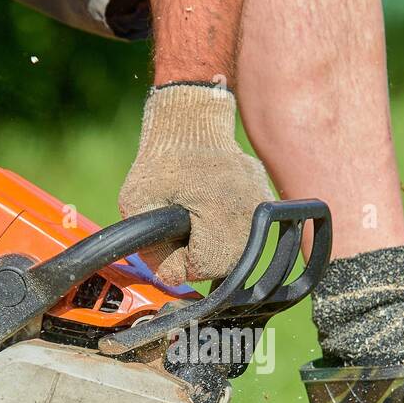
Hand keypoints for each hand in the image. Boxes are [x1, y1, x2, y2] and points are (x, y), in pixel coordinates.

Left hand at [118, 83, 272, 283]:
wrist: (192, 123)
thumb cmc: (161, 161)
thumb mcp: (136, 202)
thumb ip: (149, 248)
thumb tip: (171, 279)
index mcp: (217, 208)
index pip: (203, 267)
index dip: (178, 263)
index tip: (169, 242)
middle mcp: (248, 209)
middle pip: (224, 266)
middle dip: (199, 258)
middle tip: (182, 232)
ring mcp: (262, 204)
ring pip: (240, 256)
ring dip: (216, 249)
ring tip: (198, 223)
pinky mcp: (267, 200)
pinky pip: (249, 236)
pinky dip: (230, 235)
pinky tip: (213, 214)